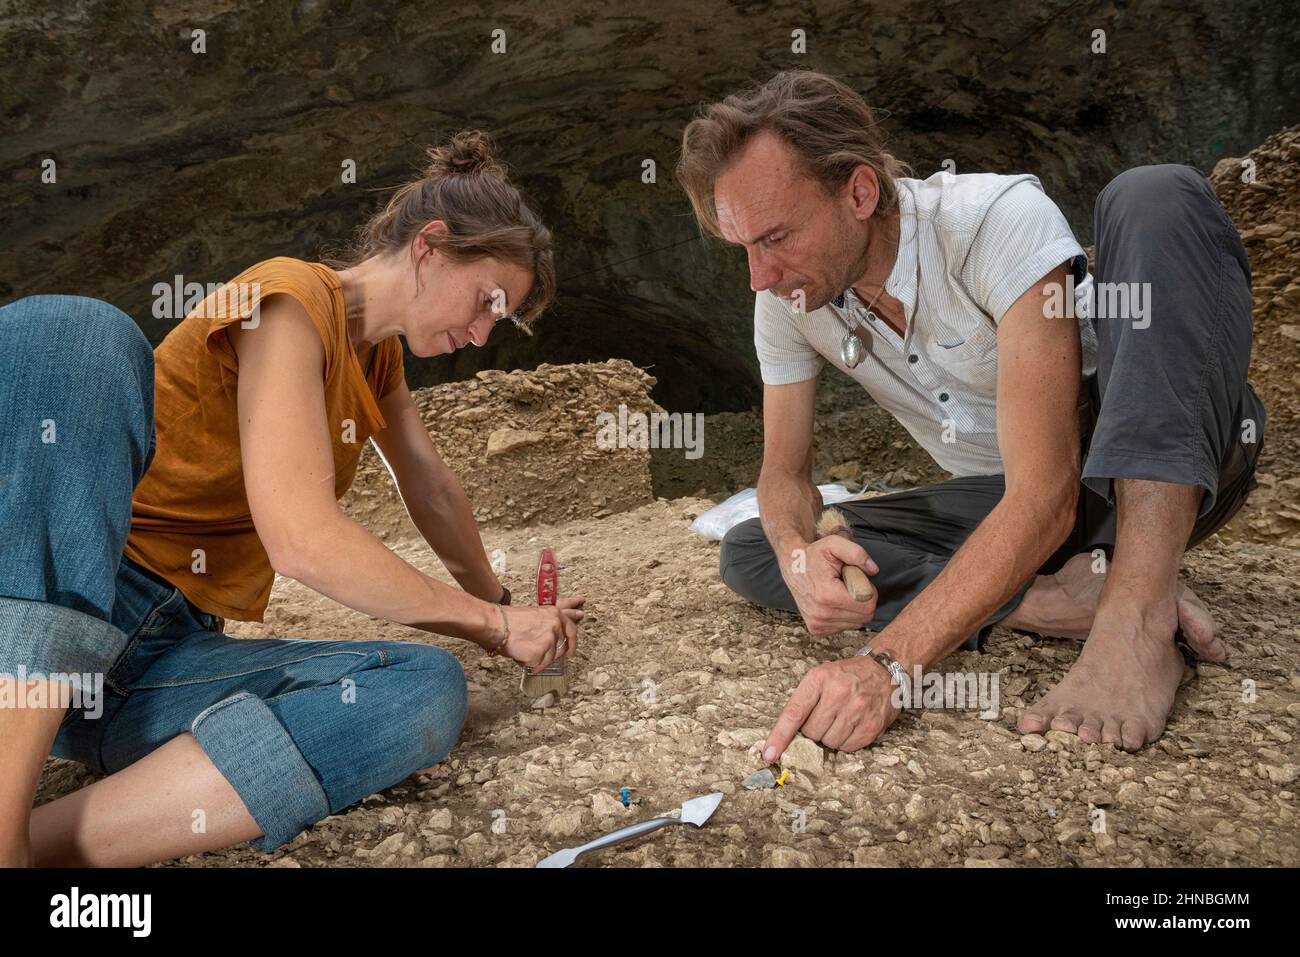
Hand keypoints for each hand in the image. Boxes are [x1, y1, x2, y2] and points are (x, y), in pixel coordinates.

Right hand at [500, 596, 585, 671]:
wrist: (496, 624)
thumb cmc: (510, 619)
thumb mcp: (537, 614)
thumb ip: (552, 622)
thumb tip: (563, 629)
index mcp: (555, 614)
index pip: (572, 630)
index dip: (572, 643)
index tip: (571, 652)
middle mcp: (555, 627)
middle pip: (561, 649)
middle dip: (551, 654)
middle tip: (540, 653)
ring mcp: (548, 641)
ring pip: (549, 659)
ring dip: (538, 658)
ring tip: (524, 648)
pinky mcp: (539, 654)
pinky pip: (538, 665)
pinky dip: (529, 663)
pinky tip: (521, 654)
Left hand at [763, 656, 900, 760]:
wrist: (885, 670)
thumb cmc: (847, 676)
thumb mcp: (821, 676)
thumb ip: (804, 701)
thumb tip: (785, 735)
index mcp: (819, 679)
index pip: (794, 713)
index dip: (779, 736)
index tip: (768, 754)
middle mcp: (838, 693)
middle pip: (811, 732)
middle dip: (814, 730)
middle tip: (826, 717)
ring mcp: (857, 709)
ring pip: (830, 742)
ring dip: (831, 737)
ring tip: (841, 719)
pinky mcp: (872, 724)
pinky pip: (849, 748)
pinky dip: (847, 742)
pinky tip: (852, 726)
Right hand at [780, 534, 877, 635]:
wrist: (792, 565)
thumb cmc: (814, 555)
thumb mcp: (834, 544)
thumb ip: (857, 553)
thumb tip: (873, 570)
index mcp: (827, 595)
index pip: (868, 605)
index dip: (868, 590)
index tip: (855, 579)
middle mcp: (821, 614)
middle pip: (865, 616)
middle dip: (863, 600)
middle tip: (848, 585)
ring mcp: (818, 624)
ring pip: (856, 623)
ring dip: (854, 608)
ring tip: (839, 592)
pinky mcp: (816, 629)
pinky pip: (844, 627)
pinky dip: (844, 615)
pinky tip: (834, 602)